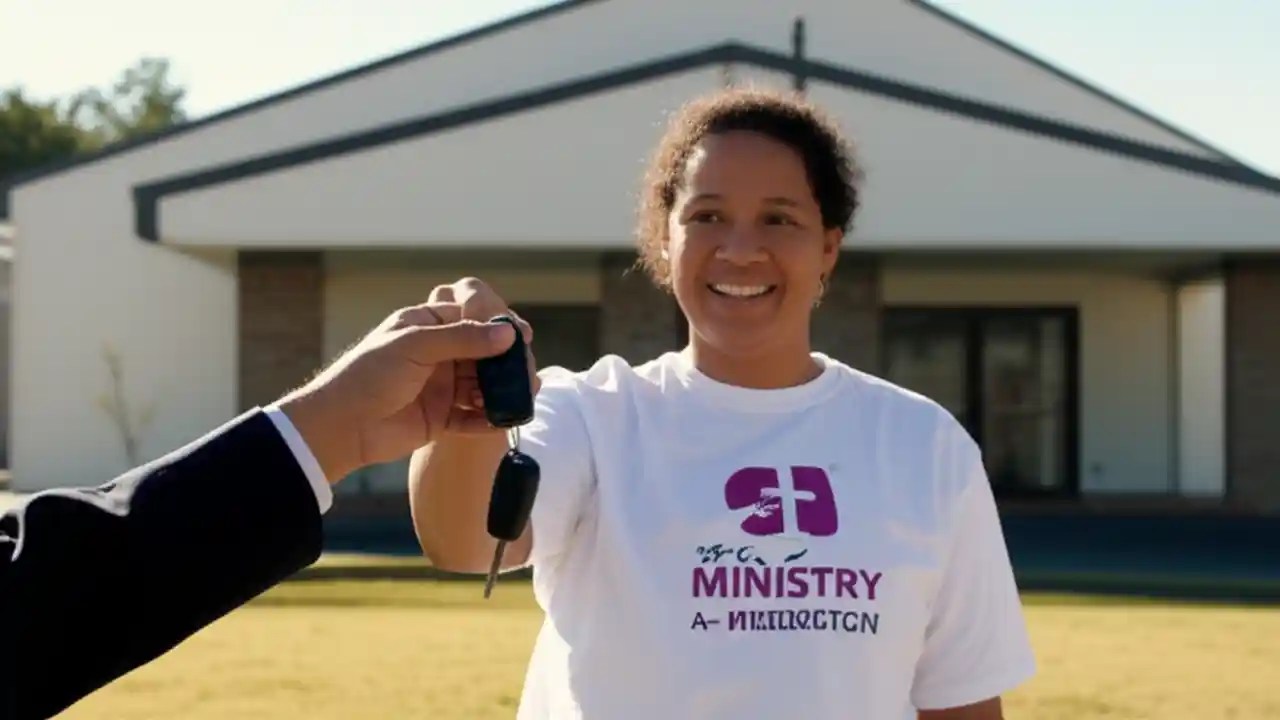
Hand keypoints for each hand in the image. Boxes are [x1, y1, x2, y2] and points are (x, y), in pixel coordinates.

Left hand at [274, 296, 527, 482]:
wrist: (340, 426)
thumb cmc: (369, 375)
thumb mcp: (415, 346)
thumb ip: (462, 339)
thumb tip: (507, 335)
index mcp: (426, 327)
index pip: (471, 318)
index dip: (497, 326)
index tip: (521, 336)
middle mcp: (437, 354)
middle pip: (483, 353)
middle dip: (505, 362)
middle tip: (527, 372)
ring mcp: (440, 386)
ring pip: (482, 385)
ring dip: (500, 391)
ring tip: (521, 397)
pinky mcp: (440, 417)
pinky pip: (472, 417)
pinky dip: (488, 419)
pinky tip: (502, 420)